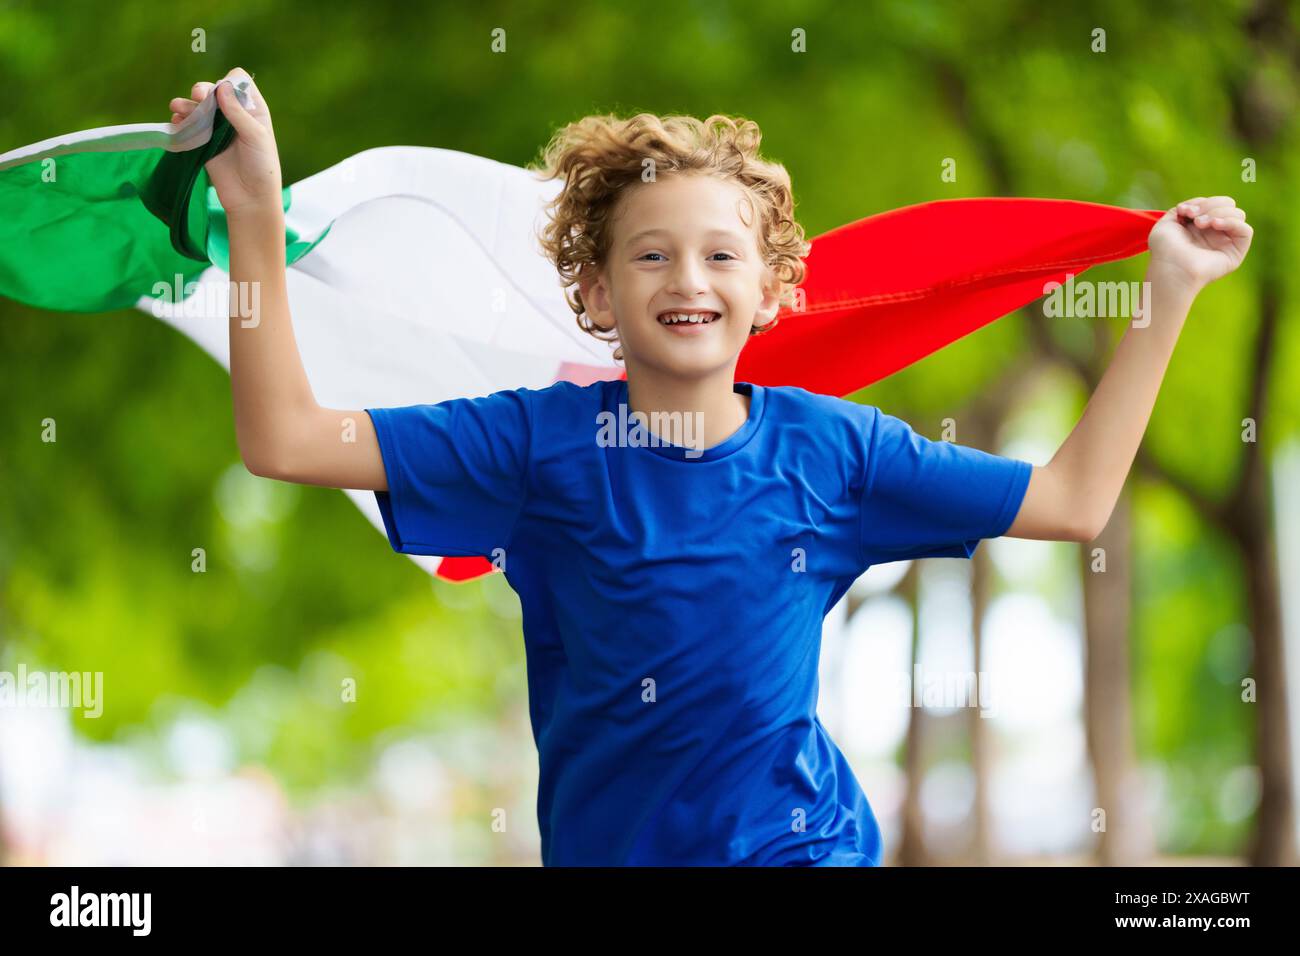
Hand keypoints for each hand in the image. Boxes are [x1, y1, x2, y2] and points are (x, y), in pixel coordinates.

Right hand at [168, 67, 282, 219]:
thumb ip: (239, 113)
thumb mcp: (256, 137)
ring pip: (198, 107)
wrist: (250, 198)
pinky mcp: (202, 141)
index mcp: (252, 109)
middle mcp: (233, 114)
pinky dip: (180, 121)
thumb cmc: (262, 167)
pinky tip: (177, 121)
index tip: (224, 93)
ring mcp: (216, 127)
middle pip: (213, 91)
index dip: (229, 83)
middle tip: (198, 96)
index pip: (238, 82)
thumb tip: (221, 87)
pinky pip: (188, 125)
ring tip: (178, 107)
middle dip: (204, 90)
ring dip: (187, 104)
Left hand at [1147, 196, 1252, 290]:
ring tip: (1200, 223)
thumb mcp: (1168, 222)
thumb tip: (1197, 205)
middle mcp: (1216, 232)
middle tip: (1194, 218)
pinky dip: (1232, 222)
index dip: (1201, 202)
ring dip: (1218, 213)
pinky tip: (1215, 225)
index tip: (1183, 210)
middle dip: (1209, 205)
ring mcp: (1227, 242)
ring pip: (1238, 214)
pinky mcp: (1236, 252)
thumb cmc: (1164, 249)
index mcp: (1202, 225)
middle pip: (1228, 204)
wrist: (1169, 267)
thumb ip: (1184, 208)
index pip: (1214, 202)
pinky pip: (1246, 230)